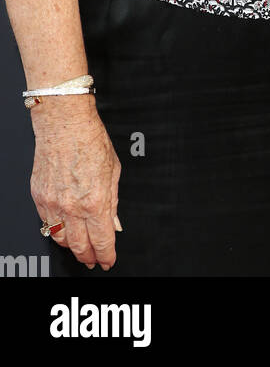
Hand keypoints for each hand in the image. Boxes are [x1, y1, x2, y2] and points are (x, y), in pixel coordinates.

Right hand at [30, 101, 121, 269]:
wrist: (64, 124)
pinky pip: (47, 223)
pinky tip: (64, 229)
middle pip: (80, 246)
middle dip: (89, 257)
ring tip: (80, 247)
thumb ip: (112, 201)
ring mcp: (53, 203)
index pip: (102, 241)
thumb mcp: (114, 171)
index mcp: (95, 201)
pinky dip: (57, 230)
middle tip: (94, 259)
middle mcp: (72, 206)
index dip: (106, 255)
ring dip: (72, 247)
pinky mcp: (39, 197)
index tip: (108, 260)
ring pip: (60, 239)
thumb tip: (113, 222)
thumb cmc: (90, 140)